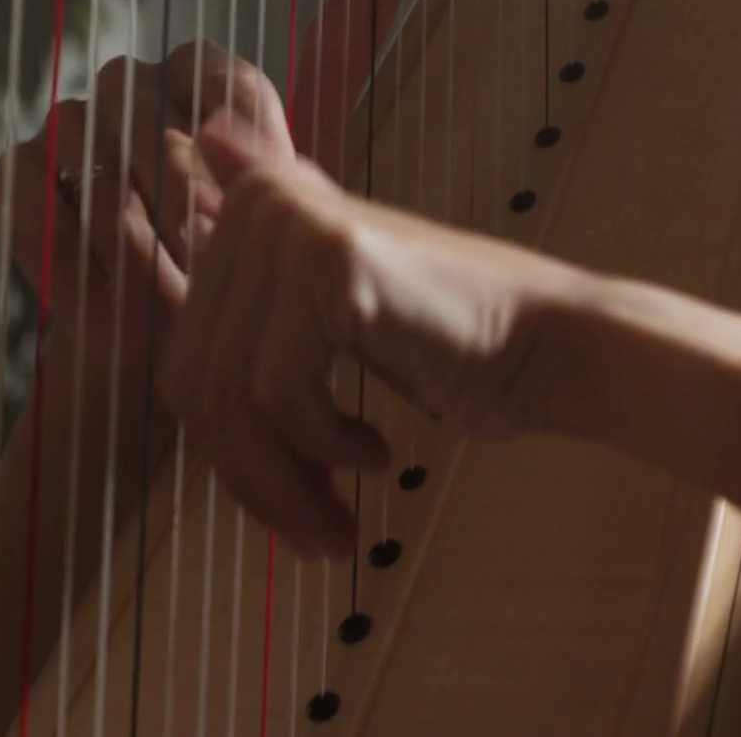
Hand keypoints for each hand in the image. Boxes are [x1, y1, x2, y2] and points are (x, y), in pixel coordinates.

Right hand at [0, 0, 403, 358]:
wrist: (172, 365)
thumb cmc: (242, 273)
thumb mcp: (299, 183)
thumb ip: (329, 75)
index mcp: (201, 77)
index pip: (221, 75)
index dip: (239, 152)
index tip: (254, 214)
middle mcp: (132, 90)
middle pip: (140, 97)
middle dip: (175, 187)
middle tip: (204, 257)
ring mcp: (69, 131)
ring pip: (81, 136)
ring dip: (125, 224)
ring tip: (164, 289)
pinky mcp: (20, 179)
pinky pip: (26, 183)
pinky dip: (66, 244)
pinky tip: (104, 297)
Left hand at [159, 116, 595, 558]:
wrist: (552, 344)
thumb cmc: (447, 347)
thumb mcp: (329, 332)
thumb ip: (257, 311)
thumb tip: (191, 209)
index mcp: (249, 213)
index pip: (188, 364)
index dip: (227, 454)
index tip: (282, 510)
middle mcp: (258, 204)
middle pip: (198, 383)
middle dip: (253, 480)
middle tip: (314, 536)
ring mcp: (290, 226)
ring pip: (234, 398)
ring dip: (287, 483)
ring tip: (340, 523)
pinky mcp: (328, 264)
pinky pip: (279, 395)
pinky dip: (326, 446)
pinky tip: (379, 452)